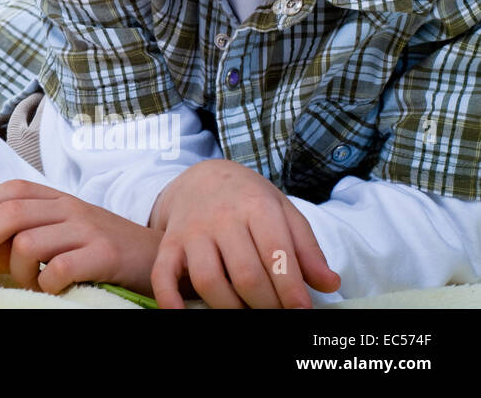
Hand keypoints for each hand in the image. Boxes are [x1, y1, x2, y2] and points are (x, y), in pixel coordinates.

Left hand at [0, 179, 165, 296]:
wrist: (158, 255)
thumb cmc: (104, 246)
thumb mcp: (70, 226)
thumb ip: (36, 225)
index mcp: (59, 198)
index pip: (14, 188)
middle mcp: (71, 208)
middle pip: (12, 213)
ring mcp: (88, 230)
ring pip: (29, 243)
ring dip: (18, 270)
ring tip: (28, 281)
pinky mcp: (104, 255)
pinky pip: (58, 270)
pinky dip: (46, 285)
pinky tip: (52, 288)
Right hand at [148, 159, 340, 307]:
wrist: (203, 177)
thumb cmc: (249, 200)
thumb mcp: (284, 211)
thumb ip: (307, 248)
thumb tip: (329, 284)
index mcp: (256, 207)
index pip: (276, 254)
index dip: (291, 289)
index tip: (302, 310)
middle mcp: (221, 219)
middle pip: (245, 274)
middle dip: (267, 305)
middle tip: (278, 314)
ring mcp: (192, 232)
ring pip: (208, 280)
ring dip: (231, 309)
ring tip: (247, 314)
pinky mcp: (169, 244)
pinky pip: (163, 274)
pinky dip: (169, 298)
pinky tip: (181, 313)